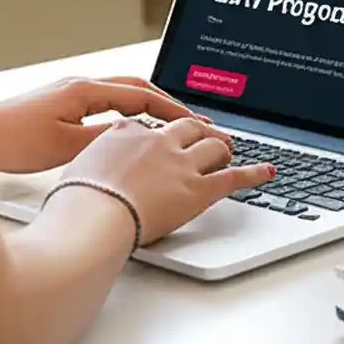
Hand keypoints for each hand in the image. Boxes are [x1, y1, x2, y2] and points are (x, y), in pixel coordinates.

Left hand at [0, 76, 219, 173]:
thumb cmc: (13, 140)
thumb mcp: (67, 147)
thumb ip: (106, 139)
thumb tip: (137, 136)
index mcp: (85, 90)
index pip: (141, 94)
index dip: (171, 108)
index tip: (192, 121)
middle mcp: (79, 85)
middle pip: (135, 87)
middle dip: (166, 102)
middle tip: (190, 119)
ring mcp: (69, 92)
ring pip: (119, 93)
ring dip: (147, 105)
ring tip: (168, 122)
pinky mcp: (60, 103)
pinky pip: (104, 101)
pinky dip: (126, 111)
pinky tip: (129, 128)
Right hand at [56, 117, 274, 244]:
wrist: (93, 216)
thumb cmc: (78, 201)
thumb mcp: (76, 168)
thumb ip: (93, 161)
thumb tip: (93, 164)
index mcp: (125, 133)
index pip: (152, 127)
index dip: (163, 135)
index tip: (165, 140)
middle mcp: (158, 142)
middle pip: (188, 128)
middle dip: (199, 133)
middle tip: (205, 139)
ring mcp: (181, 164)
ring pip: (212, 146)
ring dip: (220, 150)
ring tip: (226, 155)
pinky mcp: (199, 189)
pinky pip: (233, 177)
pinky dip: (254, 173)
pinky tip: (267, 171)